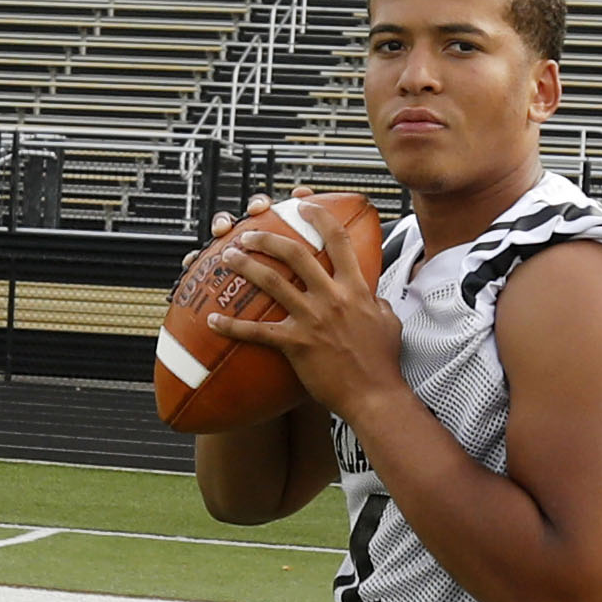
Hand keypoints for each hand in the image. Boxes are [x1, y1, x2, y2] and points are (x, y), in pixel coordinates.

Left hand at [225, 203, 405, 431]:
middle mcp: (333, 298)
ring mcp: (313, 320)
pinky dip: (230, 326)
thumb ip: (376, 301)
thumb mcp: (389, 321)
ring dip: (245, 267)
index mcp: (356, 290)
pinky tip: (213, 321)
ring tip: (226, 258)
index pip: (339, 242)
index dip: (319, 218)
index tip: (303, 205)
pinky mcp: (296, 344)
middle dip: (267, 237)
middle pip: (296, 254)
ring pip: (271, 283)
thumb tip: (373, 294)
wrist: (375, 395)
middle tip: (248, 232)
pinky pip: (256, 331)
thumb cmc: (383, 361)